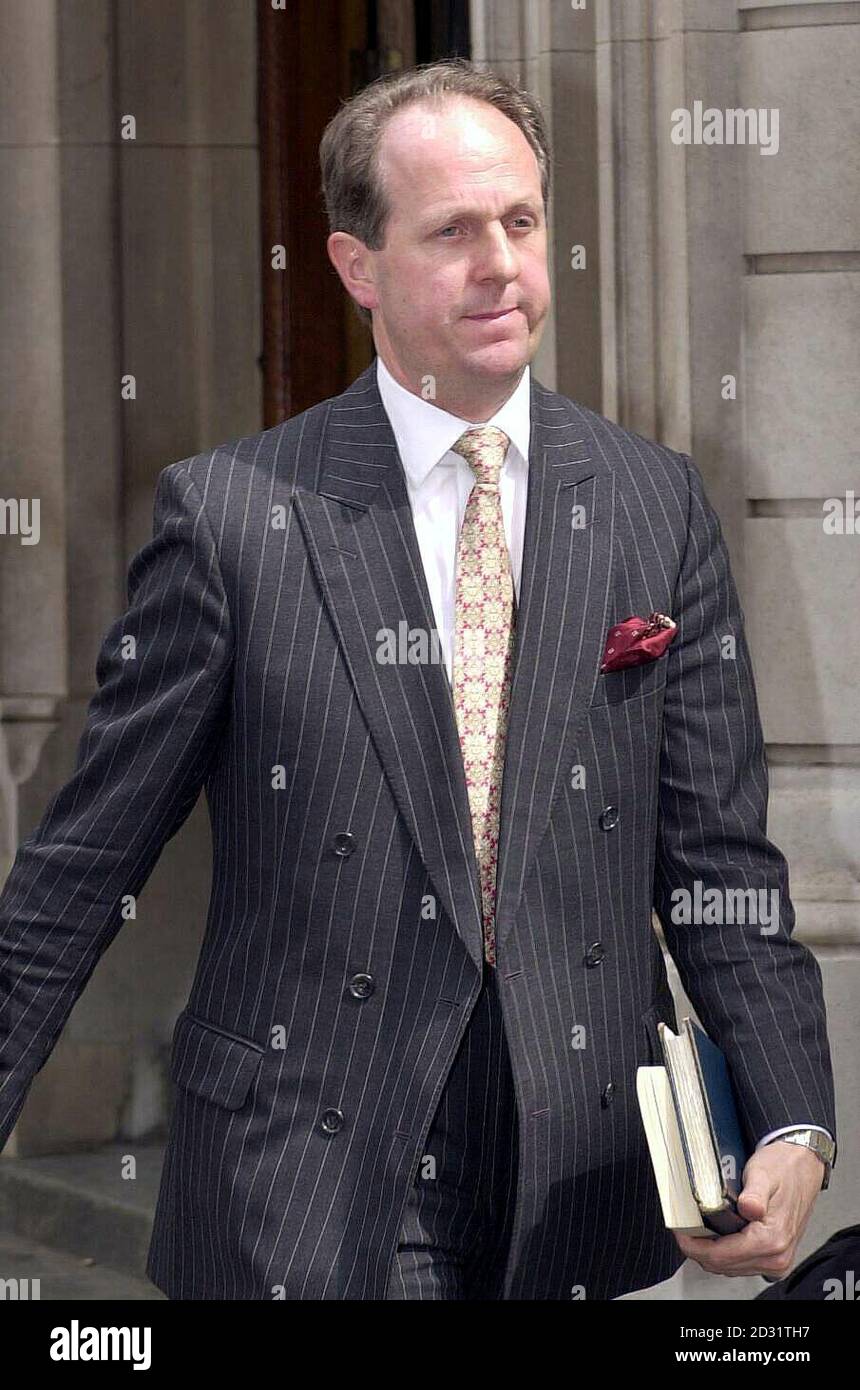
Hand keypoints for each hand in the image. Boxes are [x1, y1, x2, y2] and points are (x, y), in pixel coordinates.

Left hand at [673, 1140, 823, 1279]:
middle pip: (722, 1266)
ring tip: (696, 1230)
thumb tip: (748, 1209)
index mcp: (772, 1240)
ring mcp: (777, 1260)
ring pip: (730, 1268)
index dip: (693, 1246)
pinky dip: (725, 1253)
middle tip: (683, 1228)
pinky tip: (717, 1235)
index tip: (679, 1231)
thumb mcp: (764, 1173)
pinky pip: (741, 1264)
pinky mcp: (775, 1257)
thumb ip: (754, 1194)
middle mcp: (776, 1257)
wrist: (804, 1167)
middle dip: (698, 1250)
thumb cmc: (784, 1167)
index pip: (720, 1256)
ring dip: (710, 1253)